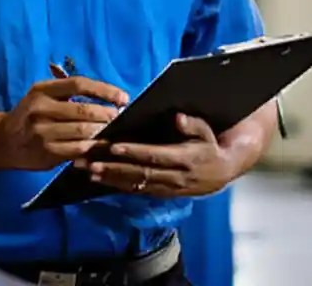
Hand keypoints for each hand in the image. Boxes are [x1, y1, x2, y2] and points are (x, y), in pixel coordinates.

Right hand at [0, 76, 129, 170]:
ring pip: (84, 131)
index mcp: (42, 90)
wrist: (3, 140)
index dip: (104, 90)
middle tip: (119, 117)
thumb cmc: (30, 116)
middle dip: (108, 115)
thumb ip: (67, 90)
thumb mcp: (41, 96)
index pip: (79, 84)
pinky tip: (100, 147)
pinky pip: (78, 149)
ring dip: (103, 132)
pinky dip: (93, 148)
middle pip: (84, 110)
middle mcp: (40, 108)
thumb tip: (105, 91)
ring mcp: (43, 131)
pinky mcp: (47, 152)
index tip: (122, 97)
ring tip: (113, 132)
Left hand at [79, 113, 233, 196]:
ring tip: (89, 172)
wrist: (222, 173)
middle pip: (141, 173)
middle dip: (114, 169)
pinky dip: (119, 186)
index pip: (155, 155)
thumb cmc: (209, 146)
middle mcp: (175, 177)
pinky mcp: (162, 194)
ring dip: (112, 179)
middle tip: (91, 164)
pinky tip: (101, 180)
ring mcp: (168, 188)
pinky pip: (138, 191)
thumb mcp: (206, 131)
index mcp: (185, 158)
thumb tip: (178, 118)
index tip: (114, 146)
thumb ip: (193, 124)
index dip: (134, 152)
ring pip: (136, 184)